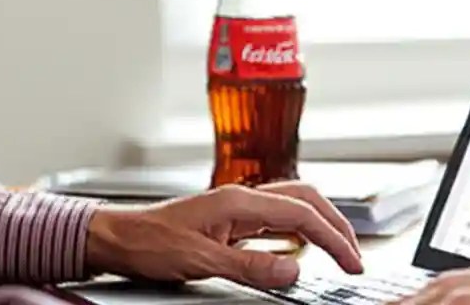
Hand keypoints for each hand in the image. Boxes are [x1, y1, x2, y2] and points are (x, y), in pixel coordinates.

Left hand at [84, 181, 363, 288]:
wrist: (115, 238)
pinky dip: (298, 231)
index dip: (333, 238)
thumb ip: (251, 266)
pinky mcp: (228, 221)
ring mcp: (235, 208)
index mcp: (238, 201)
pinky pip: (274, 219)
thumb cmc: (147, 243)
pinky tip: (299, 248)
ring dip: (320, 224)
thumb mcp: (201, 261)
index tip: (352, 262)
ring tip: (338, 249)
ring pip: (292, 205)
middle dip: (336, 224)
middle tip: (354, 255)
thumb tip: (295, 270)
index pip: (302, 214)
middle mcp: (240, 198)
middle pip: (306, 199)